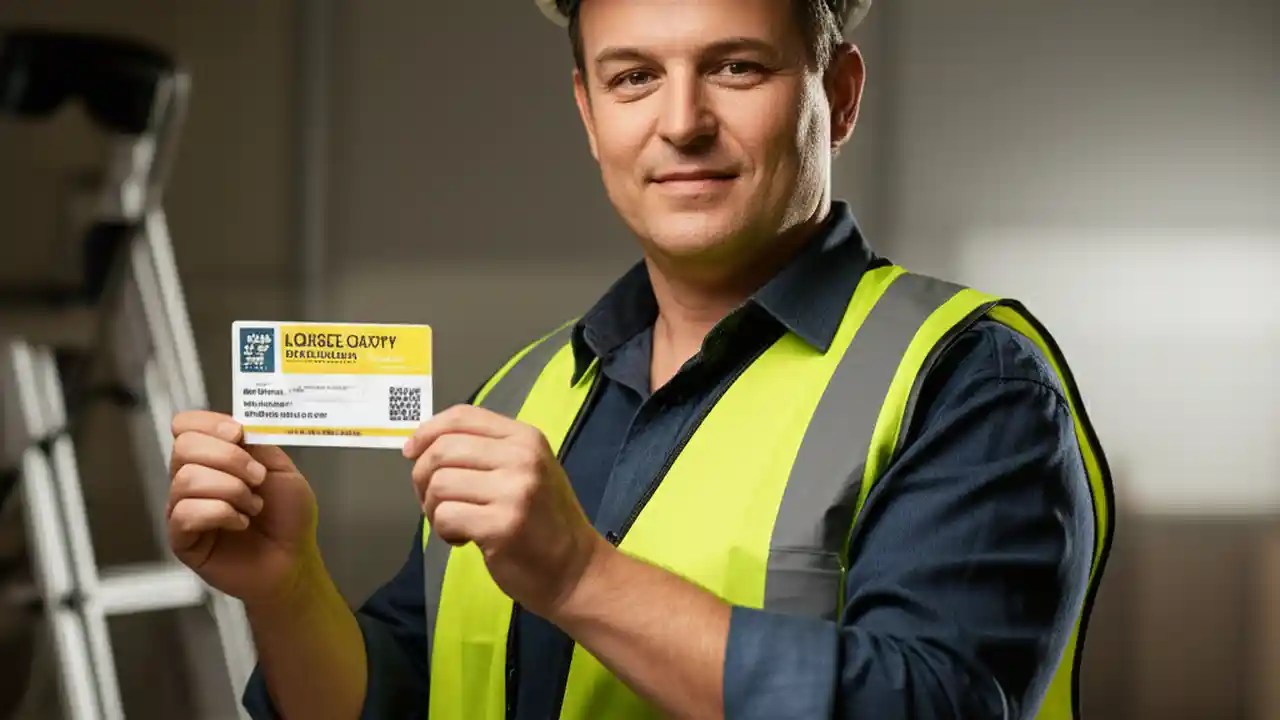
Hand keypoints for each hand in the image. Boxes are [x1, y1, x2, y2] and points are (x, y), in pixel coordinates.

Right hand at [168, 411, 318, 608]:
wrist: (294, 560)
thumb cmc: (288, 519)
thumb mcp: (282, 469)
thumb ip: (256, 445)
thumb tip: (234, 426)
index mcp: (214, 457)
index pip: (186, 425)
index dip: (209, 424)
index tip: (239, 435)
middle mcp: (193, 479)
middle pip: (184, 446)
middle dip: (229, 458)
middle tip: (257, 479)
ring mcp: (183, 508)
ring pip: (186, 478)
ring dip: (231, 489)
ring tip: (253, 506)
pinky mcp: (181, 538)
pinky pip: (185, 513)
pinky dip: (221, 513)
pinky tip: (240, 523)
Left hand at [403, 404, 606, 618]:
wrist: (576, 570)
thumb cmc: (544, 522)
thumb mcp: (526, 471)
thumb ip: (485, 452)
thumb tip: (421, 445)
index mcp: (526, 438)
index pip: (462, 416)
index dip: (427, 431)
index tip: (410, 452)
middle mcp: (522, 458)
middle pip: (443, 449)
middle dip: (423, 477)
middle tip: (434, 501)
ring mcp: (514, 491)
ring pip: (439, 484)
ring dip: (434, 508)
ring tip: (455, 523)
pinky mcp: (501, 525)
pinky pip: (446, 516)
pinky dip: (444, 531)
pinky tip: (463, 540)